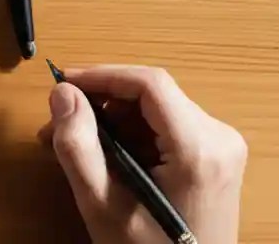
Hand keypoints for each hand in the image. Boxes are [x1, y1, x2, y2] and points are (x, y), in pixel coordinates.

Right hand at [42, 66, 246, 243]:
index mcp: (198, 149)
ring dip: (111, 118)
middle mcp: (219, 138)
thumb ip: (78, 146)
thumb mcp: (103, 204)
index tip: (61, 82)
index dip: (101, 75)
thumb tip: (61, 93)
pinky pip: (166, 126)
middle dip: (100, 102)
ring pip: (155, 108)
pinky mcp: (216, 155)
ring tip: (74, 143)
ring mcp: (222, 146)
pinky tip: (103, 154)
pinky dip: (130, 132)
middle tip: (56, 124)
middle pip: (151, 94)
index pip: (150, 84)